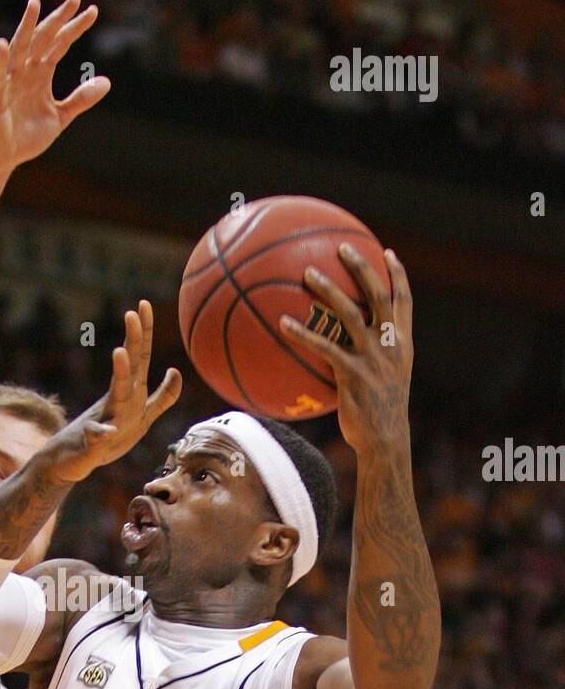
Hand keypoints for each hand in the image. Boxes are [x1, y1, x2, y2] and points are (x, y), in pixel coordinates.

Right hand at [0, 0, 109, 185]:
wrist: (1, 160)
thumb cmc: (25, 138)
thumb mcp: (59, 117)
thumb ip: (80, 99)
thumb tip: (106, 82)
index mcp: (40, 74)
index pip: (60, 44)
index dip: (75, 28)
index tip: (93, 11)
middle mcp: (25, 71)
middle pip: (43, 38)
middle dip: (58, 18)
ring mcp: (9, 82)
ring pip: (18, 49)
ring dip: (26, 27)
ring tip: (34, 4)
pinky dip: (0, 62)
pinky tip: (3, 45)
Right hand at [43, 301, 182, 483]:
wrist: (72, 461)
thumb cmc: (111, 437)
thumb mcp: (144, 417)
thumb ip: (162, 397)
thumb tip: (176, 370)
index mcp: (130, 393)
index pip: (139, 357)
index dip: (144, 332)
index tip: (145, 303)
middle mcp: (117, 400)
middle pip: (129, 366)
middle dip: (133, 340)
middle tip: (132, 312)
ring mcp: (104, 418)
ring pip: (115, 395)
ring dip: (119, 374)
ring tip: (120, 352)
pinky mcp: (92, 441)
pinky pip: (97, 436)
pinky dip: (101, 432)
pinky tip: (106, 430)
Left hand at [279, 245, 413, 455]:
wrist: (384, 441)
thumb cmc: (379, 414)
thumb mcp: (385, 382)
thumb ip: (373, 359)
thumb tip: (347, 350)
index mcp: (402, 344)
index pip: (404, 301)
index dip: (398, 275)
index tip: (387, 252)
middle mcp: (391, 345)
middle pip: (379, 295)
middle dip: (362, 267)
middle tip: (342, 246)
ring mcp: (374, 358)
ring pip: (351, 314)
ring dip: (328, 290)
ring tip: (307, 274)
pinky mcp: (353, 374)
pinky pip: (324, 347)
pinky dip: (303, 333)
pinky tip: (283, 323)